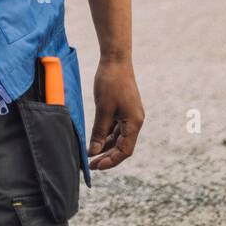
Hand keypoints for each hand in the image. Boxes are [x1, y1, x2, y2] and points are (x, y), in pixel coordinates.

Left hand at [88, 54, 144, 169]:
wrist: (116, 59)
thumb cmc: (110, 82)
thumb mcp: (103, 109)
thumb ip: (99, 132)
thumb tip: (94, 151)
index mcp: (134, 123)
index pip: (125, 150)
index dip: (111, 161)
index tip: (96, 166)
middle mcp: (135, 121)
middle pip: (122, 146)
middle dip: (107, 155)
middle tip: (91, 164)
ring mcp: (130, 115)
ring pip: (118, 137)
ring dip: (105, 146)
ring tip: (90, 154)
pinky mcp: (123, 108)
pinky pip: (115, 127)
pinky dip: (106, 134)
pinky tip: (94, 139)